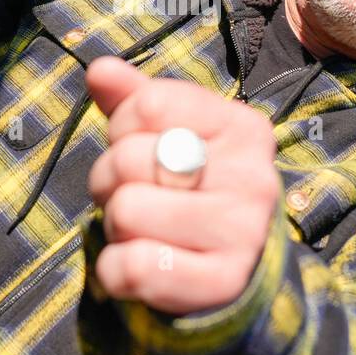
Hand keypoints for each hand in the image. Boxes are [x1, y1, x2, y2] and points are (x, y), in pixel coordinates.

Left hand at [85, 56, 279, 315]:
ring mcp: (244, 233)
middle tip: (135, 195)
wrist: (228, 271)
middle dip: (110, 180)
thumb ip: (133, 100)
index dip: (122, 128)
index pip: (148, 105)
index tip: (140, 147)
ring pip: (125, 212)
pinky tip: (141, 266)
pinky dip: (116, 272)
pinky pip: (132, 268)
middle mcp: (254, 177)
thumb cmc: (188, 190)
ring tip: (143, 231)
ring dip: (115, 227)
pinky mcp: (223, 284)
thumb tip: (100, 70)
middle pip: (128, 159)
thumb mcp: (168, 136)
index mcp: (244, 128)